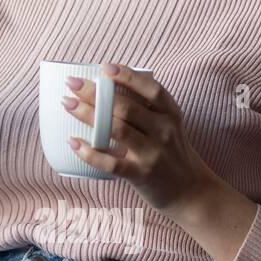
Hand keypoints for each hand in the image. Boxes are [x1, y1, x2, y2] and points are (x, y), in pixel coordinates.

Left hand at [60, 63, 213, 215]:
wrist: (191, 192)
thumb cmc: (171, 153)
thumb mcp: (169, 126)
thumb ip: (146, 109)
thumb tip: (106, 88)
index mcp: (171, 114)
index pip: (151, 89)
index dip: (128, 76)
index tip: (104, 68)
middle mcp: (164, 131)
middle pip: (126, 107)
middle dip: (95, 93)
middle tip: (72, 83)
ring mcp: (153, 153)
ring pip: (116, 129)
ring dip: (88, 114)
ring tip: (68, 104)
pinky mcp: (141, 174)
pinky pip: (111, 162)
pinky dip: (90, 152)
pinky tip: (73, 142)